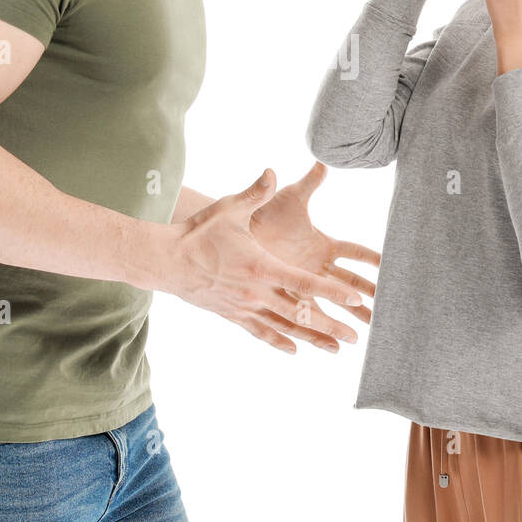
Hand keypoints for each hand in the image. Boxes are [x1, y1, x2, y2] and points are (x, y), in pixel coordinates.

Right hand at [153, 168, 368, 353]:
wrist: (166, 261)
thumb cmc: (198, 233)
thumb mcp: (229, 209)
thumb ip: (256, 194)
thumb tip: (272, 171)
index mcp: (262, 266)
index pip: (305, 283)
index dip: (332, 293)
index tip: (355, 301)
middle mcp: (257, 292)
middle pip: (300, 313)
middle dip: (331, 325)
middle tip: (356, 338)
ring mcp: (245, 307)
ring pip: (285, 328)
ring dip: (312, 339)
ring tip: (335, 349)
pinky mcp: (233, 314)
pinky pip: (261, 332)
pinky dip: (280, 341)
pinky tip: (295, 350)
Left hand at [250, 161, 380, 326]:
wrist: (235, 234)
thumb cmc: (263, 214)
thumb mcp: (289, 199)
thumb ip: (308, 184)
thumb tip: (323, 162)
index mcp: (322, 243)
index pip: (355, 252)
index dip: (373, 259)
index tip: (392, 265)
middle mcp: (317, 265)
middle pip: (350, 283)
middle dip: (371, 296)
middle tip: (392, 308)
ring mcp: (304, 281)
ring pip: (334, 304)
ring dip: (350, 318)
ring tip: (369, 335)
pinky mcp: (288, 294)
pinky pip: (308, 315)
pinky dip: (321, 329)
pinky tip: (332, 345)